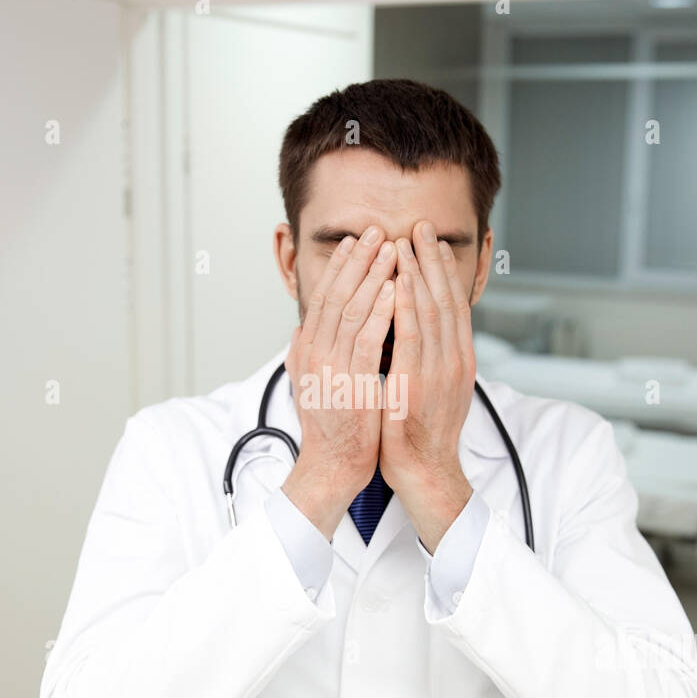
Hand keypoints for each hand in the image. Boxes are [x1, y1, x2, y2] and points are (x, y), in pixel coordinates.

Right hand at [282, 225, 397, 538]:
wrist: (333, 466)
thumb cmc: (332, 428)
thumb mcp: (310, 384)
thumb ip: (306, 355)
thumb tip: (301, 330)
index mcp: (306, 351)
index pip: (322, 298)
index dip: (340, 267)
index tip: (356, 242)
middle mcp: (314, 354)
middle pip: (336, 295)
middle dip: (358, 260)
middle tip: (376, 231)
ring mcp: (331, 368)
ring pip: (352, 310)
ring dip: (373, 276)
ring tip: (391, 249)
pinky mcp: (351, 384)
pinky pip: (368, 339)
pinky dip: (381, 311)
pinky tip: (395, 289)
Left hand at [379, 220, 475, 551]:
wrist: (425, 473)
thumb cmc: (420, 435)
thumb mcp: (431, 388)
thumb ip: (427, 357)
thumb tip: (416, 330)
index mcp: (458, 360)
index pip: (452, 305)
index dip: (442, 270)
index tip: (430, 242)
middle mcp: (454, 360)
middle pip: (446, 299)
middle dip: (432, 260)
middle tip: (421, 226)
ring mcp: (439, 372)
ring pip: (432, 310)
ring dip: (419, 272)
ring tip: (408, 241)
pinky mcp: (418, 384)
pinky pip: (413, 337)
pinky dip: (408, 306)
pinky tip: (401, 282)